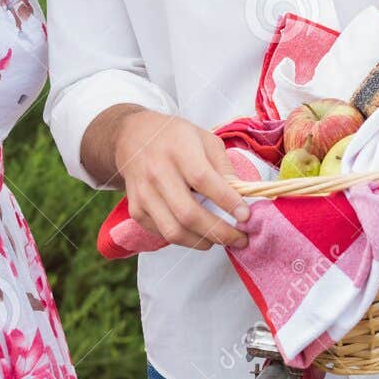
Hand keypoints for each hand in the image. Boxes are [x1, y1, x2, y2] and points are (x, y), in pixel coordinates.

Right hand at [113, 109, 251, 251]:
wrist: (132, 136)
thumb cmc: (176, 137)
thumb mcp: (205, 139)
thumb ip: (223, 166)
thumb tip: (241, 196)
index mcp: (179, 149)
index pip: (203, 180)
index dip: (227, 201)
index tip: (246, 216)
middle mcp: (157, 172)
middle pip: (188, 213)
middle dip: (219, 232)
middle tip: (240, 239)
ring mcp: (143, 193)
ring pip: (174, 230)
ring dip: (202, 241)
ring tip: (220, 240)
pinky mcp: (136, 209)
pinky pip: (161, 233)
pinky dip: (184, 239)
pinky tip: (197, 233)